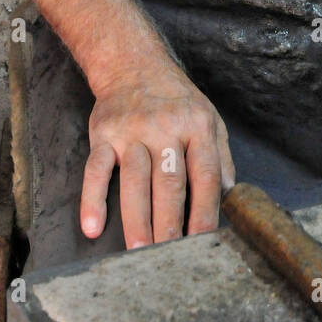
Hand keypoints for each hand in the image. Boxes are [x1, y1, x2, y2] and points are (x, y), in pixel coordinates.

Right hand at [81, 58, 235, 248]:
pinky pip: (96, 169)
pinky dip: (92, 198)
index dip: (205, 211)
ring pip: (136, 181)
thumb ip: (220, 157)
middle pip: (169, 183)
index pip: (204, 175)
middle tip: (168, 258)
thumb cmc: (176, 99)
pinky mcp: (103, 135)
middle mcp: (165, 128)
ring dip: (137, 220)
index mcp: (197, 127)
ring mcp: (132, 132)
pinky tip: (92, 226)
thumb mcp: (208, 117)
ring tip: (138, 252)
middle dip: (170, 224)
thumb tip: (228, 195)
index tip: (203, 242)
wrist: (133, 64)